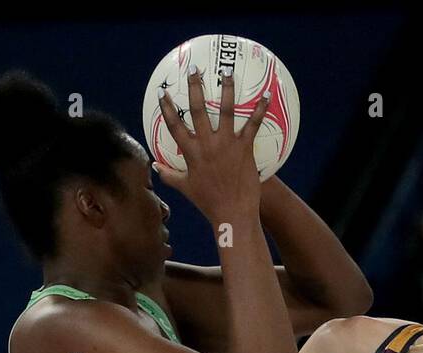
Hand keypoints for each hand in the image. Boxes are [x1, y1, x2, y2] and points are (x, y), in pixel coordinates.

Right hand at [154, 68, 269, 220]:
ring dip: (227, 89)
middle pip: (198, 110)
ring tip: (227, 72)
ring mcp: (226, 145)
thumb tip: (155, 166)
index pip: (175, 127)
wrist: (232, 213)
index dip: (167, 109)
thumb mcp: (186, 188)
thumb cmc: (208, 202)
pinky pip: (253, 124)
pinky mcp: (244, 148)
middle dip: (194, 88)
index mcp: (191, 153)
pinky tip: (266, 95)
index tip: (163, 94)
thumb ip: (169, 175)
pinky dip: (260, 109)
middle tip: (194, 69)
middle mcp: (207, 145)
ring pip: (226, 111)